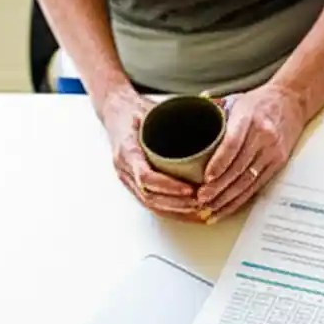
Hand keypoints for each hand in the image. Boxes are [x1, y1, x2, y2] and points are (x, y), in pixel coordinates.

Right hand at [99, 88, 200, 220]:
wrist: (115, 112)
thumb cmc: (134, 110)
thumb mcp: (152, 110)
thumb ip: (174, 118)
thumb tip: (208, 119)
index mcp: (127, 149)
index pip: (146, 176)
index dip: (168, 186)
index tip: (189, 189)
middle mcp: (124, 168)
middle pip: (150, 197)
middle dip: (177, 205)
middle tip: (201, 205)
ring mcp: (127, 178)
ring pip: (151, 205)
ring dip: (176, 212)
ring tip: (199, 213)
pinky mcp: (134, 184)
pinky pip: (151, 203)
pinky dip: (171, 211)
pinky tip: (189, 213)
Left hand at [196, 83, 307, 220]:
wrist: (291, 101)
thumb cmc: (258, 102)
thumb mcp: (234, 100)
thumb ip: (210, 112)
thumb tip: (182, 119)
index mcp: (248, 118)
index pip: (233, 144)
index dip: (219, 163)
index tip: (206, 178)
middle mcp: (263, 136)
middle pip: (239, 168)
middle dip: (219, 187)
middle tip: (201, 199)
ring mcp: (272, 151)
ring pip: (248, 181)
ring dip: (228, 198)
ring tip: (211, 209)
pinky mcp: (277, 163)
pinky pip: (257, 185)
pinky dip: (241, 199)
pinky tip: (227, 206)